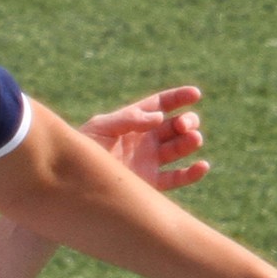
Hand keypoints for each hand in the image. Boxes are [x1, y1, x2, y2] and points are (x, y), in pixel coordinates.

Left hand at [80, 85, 207, 190]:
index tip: (195, 94)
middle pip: (176, 125)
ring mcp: (150, 161)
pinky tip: (202, 166)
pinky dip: (192, 173)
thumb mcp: (101, 128)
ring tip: (193, 139)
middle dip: (186, 122)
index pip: (162, 104)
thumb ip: (128, 119)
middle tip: (183, 125)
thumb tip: (159, 117)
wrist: (74, 181)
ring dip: (190, 141)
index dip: (179, 98)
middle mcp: (146, 139)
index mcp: (134, 121)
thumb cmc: (84, 149)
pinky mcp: (151, 183)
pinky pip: (177, 178)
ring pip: (180, 148)